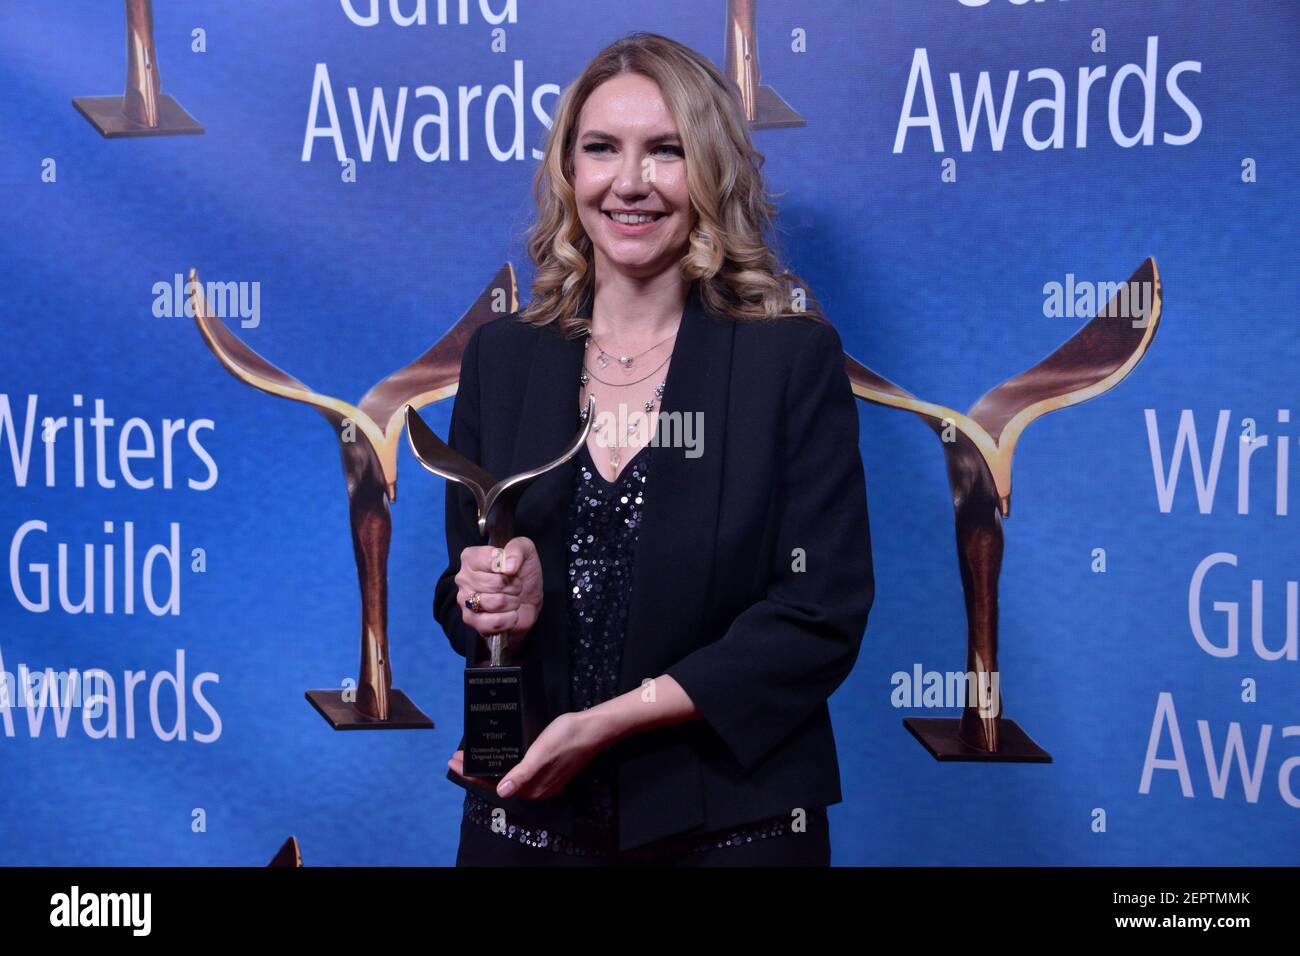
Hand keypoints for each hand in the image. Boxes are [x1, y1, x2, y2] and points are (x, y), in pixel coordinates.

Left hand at [448, 711, 606, 799]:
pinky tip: (498, 755)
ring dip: (487, 766)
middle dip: (475, 771)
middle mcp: (535, 788)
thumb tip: (501, 792)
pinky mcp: (546, 770)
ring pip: (507, 776)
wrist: (592, 729)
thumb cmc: (566, 737)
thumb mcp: (541, 753)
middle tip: (456, 757)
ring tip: (471, 755)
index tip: (453, 763)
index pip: (494, 785)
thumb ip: (521, 774)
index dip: (471, 776)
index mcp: (532, 787)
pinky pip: (517, 771)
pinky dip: (502, 763)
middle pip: (498, 782)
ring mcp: (542, 780)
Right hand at [456, 537, 542, 651]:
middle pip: (496, 583)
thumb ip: (517, 549)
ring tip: (513, 600)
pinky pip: (494, 622)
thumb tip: (508, 566)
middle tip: (515, 587)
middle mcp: (463, 578)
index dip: (509, 567)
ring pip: (496, 602)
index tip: (512, 569)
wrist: (527, 599)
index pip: (489, 560)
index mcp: (471, 557)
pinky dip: (510, 619)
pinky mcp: (471, 621)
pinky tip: (510, 615)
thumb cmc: (522, 572)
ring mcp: (464, 601)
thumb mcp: (525, 551)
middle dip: (514, 586)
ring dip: (513, 602)